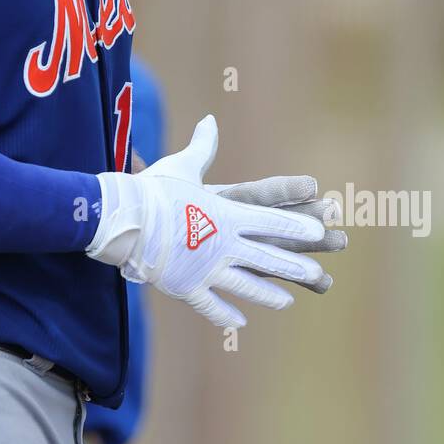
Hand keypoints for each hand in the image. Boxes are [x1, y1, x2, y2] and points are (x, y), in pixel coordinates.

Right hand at [87, 115, 340, 329]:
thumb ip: (202, 148)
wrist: (124, 220)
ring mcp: (208, 268)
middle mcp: (224, 243)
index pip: (271, 221)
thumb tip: (209, 120)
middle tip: (319, 275)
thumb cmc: (153, 190)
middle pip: (267, 257)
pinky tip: (239, 322)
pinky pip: (211, 305)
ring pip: (246, 285)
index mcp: (227, 214)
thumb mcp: (182, 166)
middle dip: (295, 267)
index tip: (319, 230)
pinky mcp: (188, 287)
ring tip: (287, 302)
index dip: (296, 226)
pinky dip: (225, 314)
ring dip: (268, 294)